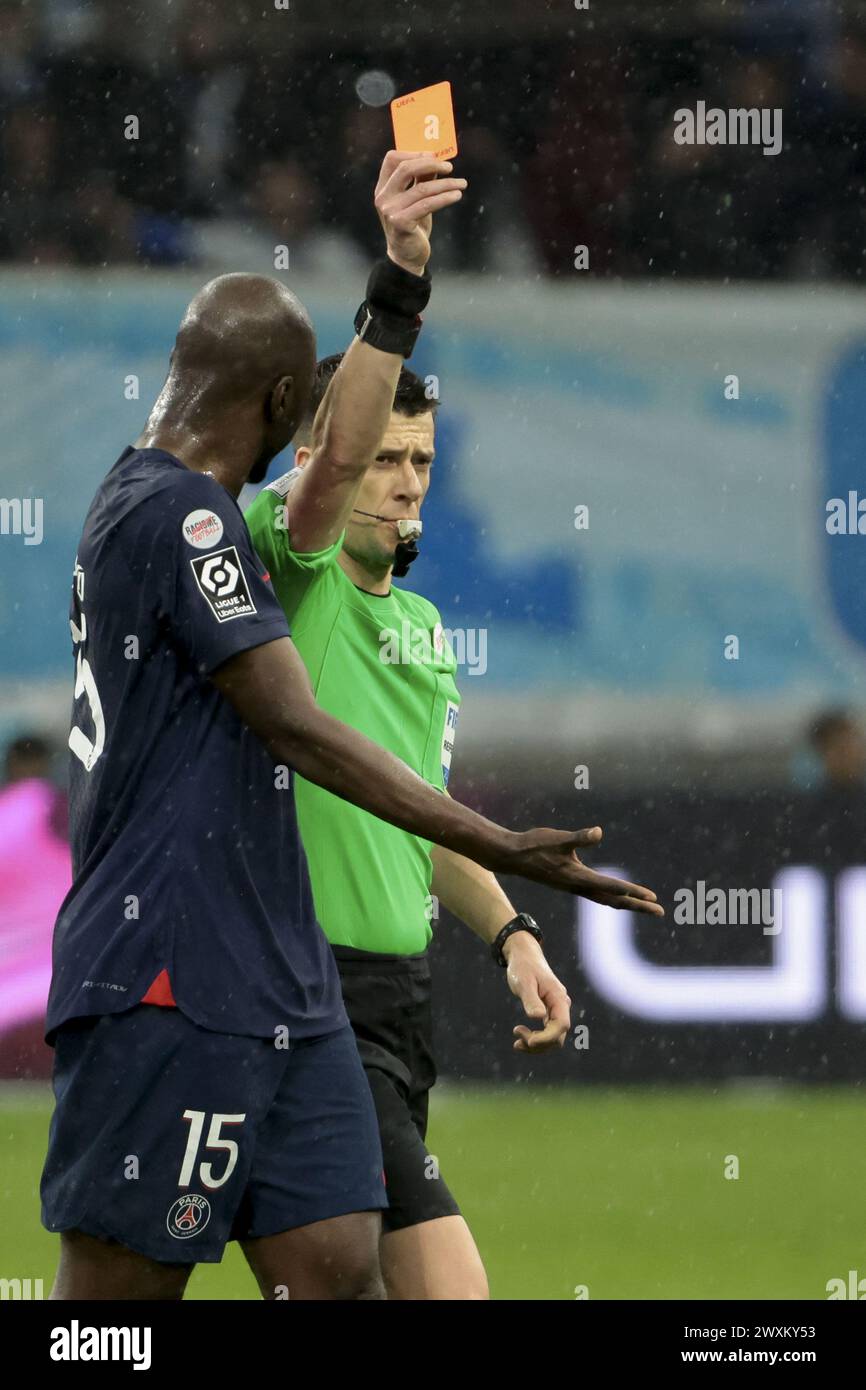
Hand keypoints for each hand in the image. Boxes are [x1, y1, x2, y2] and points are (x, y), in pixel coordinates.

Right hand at [374, 149, 467, 274]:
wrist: (407, 256)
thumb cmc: (413, 225)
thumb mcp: (417, 200)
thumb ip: (422, 179)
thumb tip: (436, 159)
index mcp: (383, 187)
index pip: (392, 159)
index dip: (413, 153)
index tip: (434, 156)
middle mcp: (383, 197)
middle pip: (405, 168)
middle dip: (430, 164)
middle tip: (450, 167)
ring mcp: (390, 211)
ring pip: (422, 189)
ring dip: (445, 184)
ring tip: (462, 184)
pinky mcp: (401, 223)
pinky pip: (427, 204)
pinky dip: (444, 198)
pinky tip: (456, 195)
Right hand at [499, 826, 663, 914]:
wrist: (512, 857)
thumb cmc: (534, 845)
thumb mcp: (559, 838)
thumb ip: (579, 837)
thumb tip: (598, 832)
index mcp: (578, 877)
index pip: (612, 886)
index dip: (633, 891)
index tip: (651, 897)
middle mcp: (579, 886)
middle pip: (615, 900)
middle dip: (638, 906)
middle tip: (661, 911)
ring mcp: (574, 887)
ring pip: (607, 899)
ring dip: (628, 903)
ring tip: (646, 906)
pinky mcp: (570, 883)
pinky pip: (598, 895)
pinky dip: (613, 897)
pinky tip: (617, 895)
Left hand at [502, 933, 571, 1052]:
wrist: (523, 956)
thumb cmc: (523, 966)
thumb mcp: (524, 982)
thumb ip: (531, 999)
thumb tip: (538, 1017)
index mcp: (559, 998)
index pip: (561, 1025)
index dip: (547, 1037)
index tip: (529, 1040)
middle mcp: (561, 1006)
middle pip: (558, 1036)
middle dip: (539, 1043)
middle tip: (517, 1034)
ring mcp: (556, 1010)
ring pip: (553, 1038)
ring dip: (536, 1044)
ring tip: (516, 1043)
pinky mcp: (549, 1012)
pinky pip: (547, 1032)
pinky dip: (535, 1039)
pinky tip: (520, 1037)